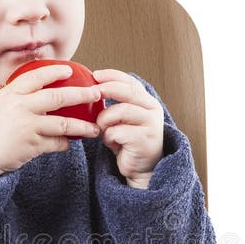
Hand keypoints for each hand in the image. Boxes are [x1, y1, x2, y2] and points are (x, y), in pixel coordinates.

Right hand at [0, 63, 101, 195]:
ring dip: (82, 127)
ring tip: (95, 129)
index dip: (54, 71)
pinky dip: (64, 144)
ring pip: (63, 124)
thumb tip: (26, 89)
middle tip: (97, 94)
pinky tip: (70, 144)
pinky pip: (55, 144)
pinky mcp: (32, 146)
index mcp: (11, 94)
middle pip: (57, 97)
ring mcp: (27, 127)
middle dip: (81, 94)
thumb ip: (11, 96)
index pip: (36, 77)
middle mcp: (21, 108)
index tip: (69, 69)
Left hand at [93, 69, 164, 188]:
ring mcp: (151, 124)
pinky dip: (109, 137)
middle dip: (107, 89)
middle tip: (92, 92)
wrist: (141, 168)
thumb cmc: (127, 141)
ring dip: (105, 120)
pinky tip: (112, 143)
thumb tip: (91, 88)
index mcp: (147, 101)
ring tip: (102, 129)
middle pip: (128, 91)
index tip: (95, 75)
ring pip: (121, 111)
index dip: (113, 76)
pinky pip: (118, 131)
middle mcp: (153, 109)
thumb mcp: (121, 119)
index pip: (130, 82)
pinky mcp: (144, 140)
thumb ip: (114, 103)